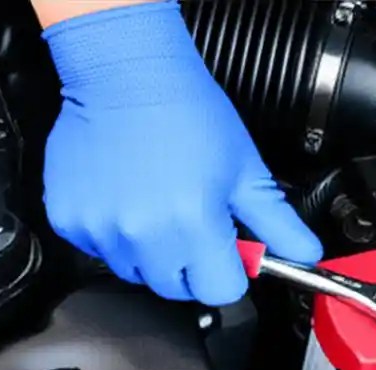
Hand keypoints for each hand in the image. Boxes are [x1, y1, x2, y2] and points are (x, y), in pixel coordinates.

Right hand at [41, 1, 320, 304]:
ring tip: (154, 204)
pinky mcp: (69, 220)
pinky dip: (112, 234)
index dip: (228, 272)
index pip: (220, 290)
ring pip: (134, 273)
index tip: (226, 252)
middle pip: (175, 289)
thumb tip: (306, 255)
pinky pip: (97, 250)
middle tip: (189, 221)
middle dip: (189, 265)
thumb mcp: (245, 169)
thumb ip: (277, 222)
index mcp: (193, 224)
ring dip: (149, 252)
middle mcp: (144, 234)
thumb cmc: (187, 111)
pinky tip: (123, 197)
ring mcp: (101, 230)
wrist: (125, 72)